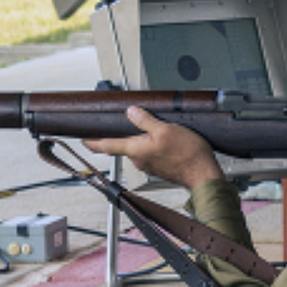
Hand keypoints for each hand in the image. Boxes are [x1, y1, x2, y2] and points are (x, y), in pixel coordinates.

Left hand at [83, 107, 224, 189]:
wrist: (204, 175)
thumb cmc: (188, 154)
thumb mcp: (166, 129)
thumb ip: (146, 120)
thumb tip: (131, 112)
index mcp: (136, 150)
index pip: (107, 146)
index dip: (93, 142)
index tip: (83, 140)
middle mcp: (139, 160)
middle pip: (125, 145)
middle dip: (126, 135)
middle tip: (133, 123)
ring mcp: (149, 166)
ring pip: (139, 149)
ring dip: (144, 140)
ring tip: (157, 131)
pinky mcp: (160, 168)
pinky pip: (151, 155)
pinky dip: (154, 147)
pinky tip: (167, 142)